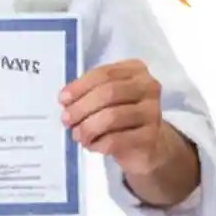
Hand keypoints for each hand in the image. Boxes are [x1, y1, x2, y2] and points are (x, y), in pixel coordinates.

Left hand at [60, 59, 167, 174]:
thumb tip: (66, 100)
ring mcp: (152, 112)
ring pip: (112, 117)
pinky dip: (98, 143)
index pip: (104, 73)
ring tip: (78, 135)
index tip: (63, 99)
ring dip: (88, 127)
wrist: (149, 144)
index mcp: (136, 70)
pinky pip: (116, 140)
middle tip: (66, 119)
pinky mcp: (150, 137)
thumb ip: (90, 93)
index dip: (80, 86)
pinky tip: (92, 145)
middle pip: (109, 93)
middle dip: (82, 107)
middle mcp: (148, 87)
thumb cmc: (123, 116)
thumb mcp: (108, 98)